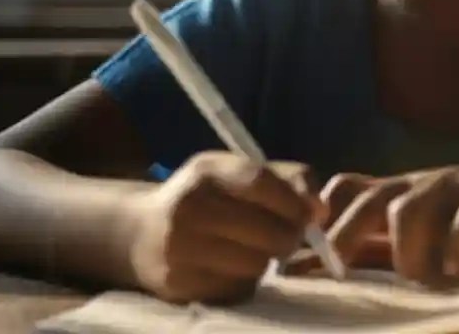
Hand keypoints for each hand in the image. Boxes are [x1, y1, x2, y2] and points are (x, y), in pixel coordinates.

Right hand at [124, 152, 324, 302]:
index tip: (314, 215)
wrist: (137, 232)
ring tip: (252, 250)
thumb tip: (321, 211)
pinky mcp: (180, 283)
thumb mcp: (234, 174)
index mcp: (206, 171)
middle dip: (288, 238)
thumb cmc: (203, 198)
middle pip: (267, 231)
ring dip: (265, 260)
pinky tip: (229, 267)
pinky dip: (243, 281)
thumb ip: (284, 180)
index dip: (295, 201)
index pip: (260, 182)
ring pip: (256, 264)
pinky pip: (236, 288)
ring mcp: (181, 247)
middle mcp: (189, 206)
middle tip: (288, 238)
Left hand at [319, 154, 458, 287]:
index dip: (323, 210)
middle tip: (338, 266)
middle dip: (348, 232)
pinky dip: (458, 241)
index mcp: (389, 193)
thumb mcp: (403, 231)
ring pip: (409, 208)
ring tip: (415, 277)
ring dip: (406, 249)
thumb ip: (362, 248)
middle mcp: (413, 187)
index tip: (310, 242)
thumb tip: (301, 270)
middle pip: (370, 201)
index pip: (344, 189)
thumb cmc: (448, 220)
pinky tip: (454, 266)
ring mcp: (448, 189)